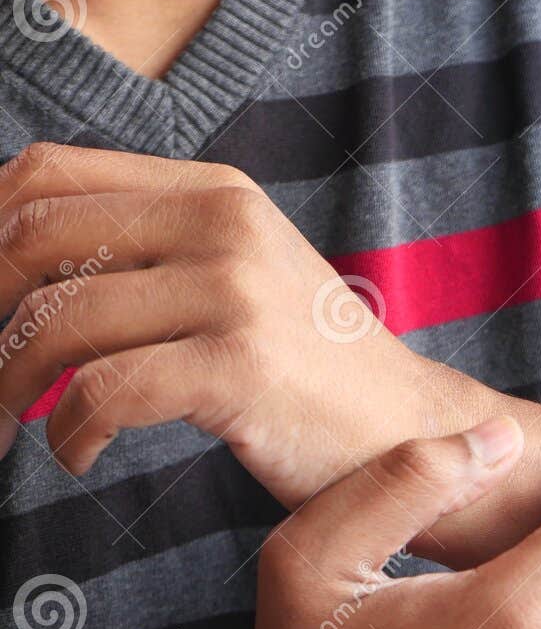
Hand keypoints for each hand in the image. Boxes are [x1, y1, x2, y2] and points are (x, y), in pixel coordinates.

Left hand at [0, 142, 467, 504]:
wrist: (413, 429)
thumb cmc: (310, 367)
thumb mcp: (240, 276)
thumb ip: (152, 249)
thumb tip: (10, 257)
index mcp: (216, 192)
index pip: (49, 173)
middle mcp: (226, 224)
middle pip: (35, 240)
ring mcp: (238, 292)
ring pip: (60, 321)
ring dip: (7, 387)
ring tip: (10, 428)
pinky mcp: (243, 367)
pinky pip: (105, 391)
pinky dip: (70, 432)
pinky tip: (78, 454)